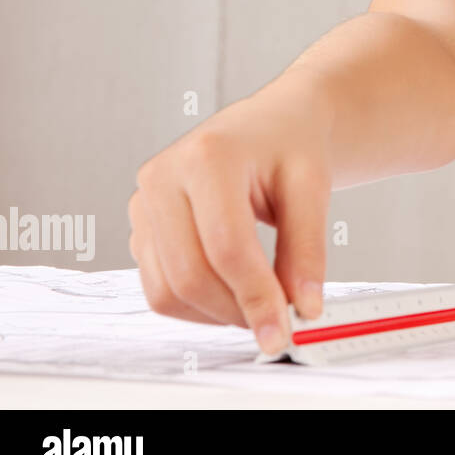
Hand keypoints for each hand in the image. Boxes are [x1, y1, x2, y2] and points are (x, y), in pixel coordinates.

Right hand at [128, 72, 333, 353]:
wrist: (273, 124)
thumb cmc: (291, 145)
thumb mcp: (313, 187)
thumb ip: (308, 250)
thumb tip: (304, 308)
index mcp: (207, 156)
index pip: (226, 246)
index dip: (256, 296)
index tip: (285, 331)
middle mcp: (163, 177)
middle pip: (190, 274)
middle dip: (237, 310)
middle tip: (279, 324)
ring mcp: (144, 203)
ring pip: (167, 290)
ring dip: (217, 314)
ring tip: (262, 304)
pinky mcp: (141, 228)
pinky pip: (159, 288)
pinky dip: (198, 306)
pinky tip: (235, 292)